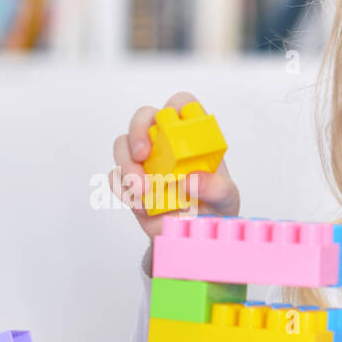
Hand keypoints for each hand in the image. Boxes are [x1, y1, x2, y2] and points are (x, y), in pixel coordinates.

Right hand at [110, 90, 239, 239]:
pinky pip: (115, 176)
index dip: (173, 109)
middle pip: (143, 117)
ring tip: (142, 191)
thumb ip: (217, 188)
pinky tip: (141, 205)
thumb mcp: (226, 198)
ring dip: (127, 165)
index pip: (180, 105)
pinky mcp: (130, 182)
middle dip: (138, 132)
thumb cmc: (214, 206)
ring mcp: (145, 161)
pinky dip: (123, 189)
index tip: (171, 128)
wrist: (195, 236)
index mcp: (191, 136)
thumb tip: (192, 180)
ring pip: (122, 145)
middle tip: (143, 154)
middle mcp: (165, 142)